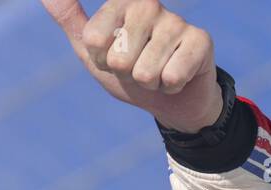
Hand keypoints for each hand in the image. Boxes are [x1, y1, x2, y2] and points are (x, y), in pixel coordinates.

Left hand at [40, 0, 222, 132]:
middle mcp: (150, 4)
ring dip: (149, 83)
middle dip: (125, 73)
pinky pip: (171, 77)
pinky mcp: (200, 40)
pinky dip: (170, 87)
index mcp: (122, 1)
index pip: (94, 39)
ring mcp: (177, 21)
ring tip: (156, 72)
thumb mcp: (91, 49)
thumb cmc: (127, 69)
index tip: (112, 56)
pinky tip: (176, 77)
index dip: (101, 59)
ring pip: (145, 72)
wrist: (168, 98)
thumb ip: (70, 19)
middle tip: (137, 67)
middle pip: (119, 58)